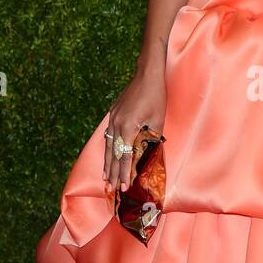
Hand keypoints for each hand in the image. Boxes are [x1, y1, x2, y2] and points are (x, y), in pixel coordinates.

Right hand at [103, 65, 166, 193]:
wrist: (147, 74)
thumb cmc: (156, 97)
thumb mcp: (158, 120)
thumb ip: (151, 139)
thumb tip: (148, 155)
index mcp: (128, 127)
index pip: (125, 156)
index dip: (125, 172)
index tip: (124, 186)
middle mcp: (117, 124)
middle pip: (113, 154)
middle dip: (112, 172)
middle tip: (112, 188)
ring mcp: (113, 118)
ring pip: (108, 146)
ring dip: (107, 163)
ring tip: (105, 178)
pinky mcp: (113, 114)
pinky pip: (109, 136)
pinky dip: (108, 149)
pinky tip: (107, 156)